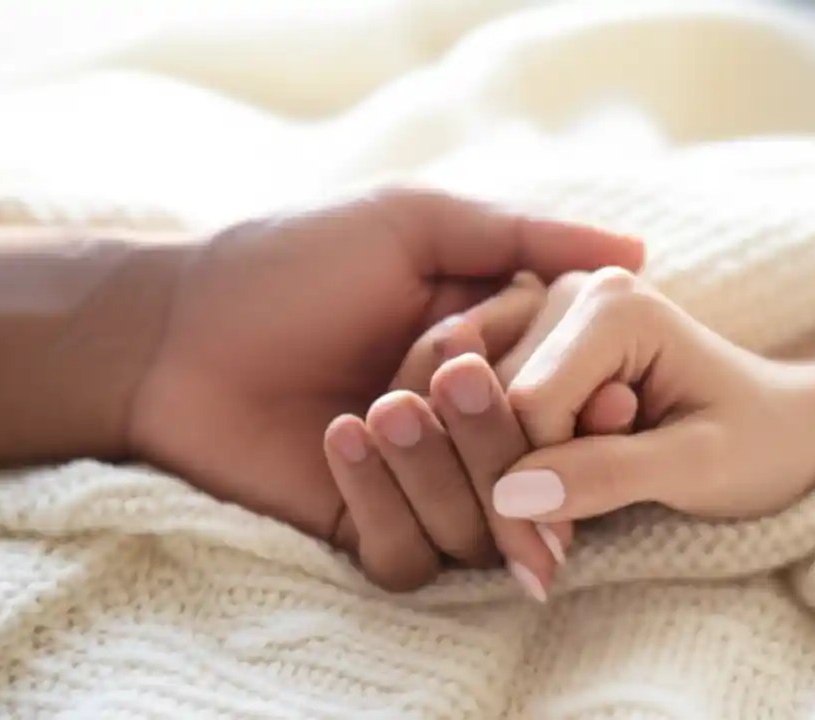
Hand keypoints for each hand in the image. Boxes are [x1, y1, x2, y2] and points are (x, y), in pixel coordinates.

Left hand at [127, 189, 642, 588]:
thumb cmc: (291, 261)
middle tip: (450, 376)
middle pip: (535, 475)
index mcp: (492, 360)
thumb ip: (525, 237)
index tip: (598, 392)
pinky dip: (383, 501)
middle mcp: (463, 431)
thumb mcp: (414, 224)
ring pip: (480, 525)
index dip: (587, 403)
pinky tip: (337, 435)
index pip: (572, 404)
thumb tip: (641, 249)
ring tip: (382, 401)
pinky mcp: (364, 531)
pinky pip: (409, 557)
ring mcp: (417, 486)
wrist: (172, 331)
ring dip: (440, 466)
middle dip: (500, 432)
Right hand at [489, 267, 814, 522]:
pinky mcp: (533, 343)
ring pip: (477, 410)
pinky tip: (544, 499)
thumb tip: (511, 494)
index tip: (558, 551)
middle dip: (513, 489)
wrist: (782, 429)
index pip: (529, 403)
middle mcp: (571, 291)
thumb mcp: (701, 468)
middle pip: (494, 404)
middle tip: (547, 558)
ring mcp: (546, 313)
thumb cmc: (759, 445)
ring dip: (505, 483)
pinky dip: (504, 466)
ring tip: (555, 533)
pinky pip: (482, 409)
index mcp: (615, 304)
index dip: (533, 486)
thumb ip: (609, 474)